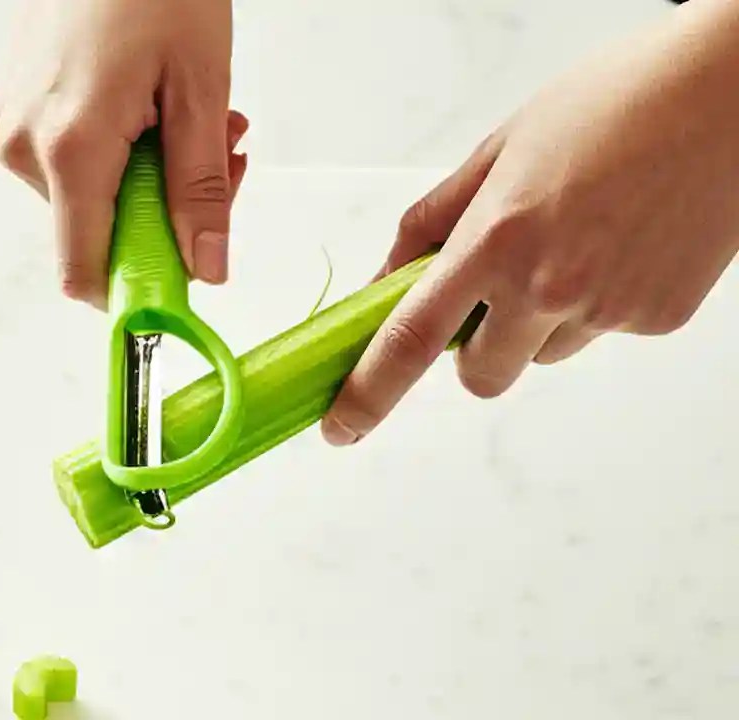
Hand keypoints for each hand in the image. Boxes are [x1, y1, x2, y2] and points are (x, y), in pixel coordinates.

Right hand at [0, 0, 247, 307]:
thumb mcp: (202, 91)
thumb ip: (201, 189)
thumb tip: (205, 267)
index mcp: (70, 147)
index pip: (85, 270)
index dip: (137, 288)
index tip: (183, 278)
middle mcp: (23, 147)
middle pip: (96, 234)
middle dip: (163, 213)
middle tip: (217, 156)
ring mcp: (9, 129)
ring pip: (87, 201)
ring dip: (145, 179)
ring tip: (181, 117)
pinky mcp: (9, 114)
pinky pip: (67, 167)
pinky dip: (115, 156)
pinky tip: (145, 111)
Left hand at [322, 0, 738, 445]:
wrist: (729, 93)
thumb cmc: (613, 102)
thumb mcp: (500, 149)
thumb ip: (435, 221)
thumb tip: (387, 278)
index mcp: (495, 240)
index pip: (411, 339)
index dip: (368, 392)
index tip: (340, 425)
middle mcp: (547, 286)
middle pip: (480, 377)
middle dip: (473, 351)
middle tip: (492, 296)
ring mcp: (609, 309)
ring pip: (543, 354)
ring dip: (540, 322)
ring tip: (578, 240)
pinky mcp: (660, 319)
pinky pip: (602, 332)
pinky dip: (599, 303)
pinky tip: (622, 242)